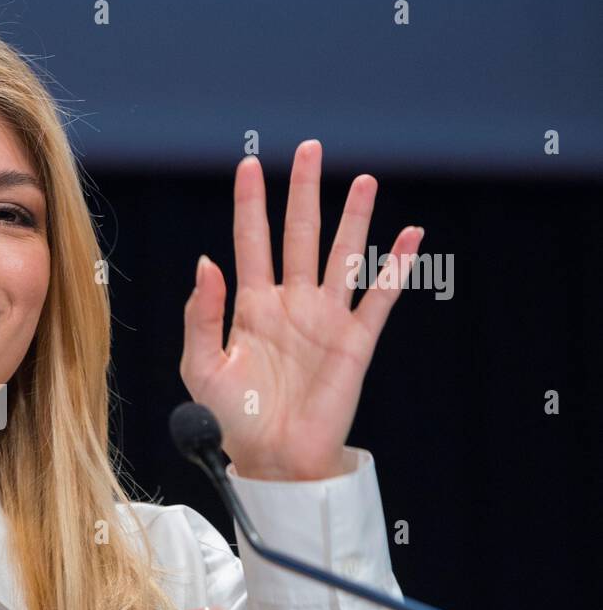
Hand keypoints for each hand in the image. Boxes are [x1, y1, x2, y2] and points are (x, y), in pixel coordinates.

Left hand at [180, 140, 423, 480]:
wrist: (272, 461)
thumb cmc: (232, 420)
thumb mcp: (201, 367)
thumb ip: (200, 315)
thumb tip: (206, 262)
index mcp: (251, 306)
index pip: (250, 242)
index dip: (250, 204)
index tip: (249, 165)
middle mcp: (290, 304)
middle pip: (299, 235)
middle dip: (304, 192)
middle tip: (310, 148)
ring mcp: (324, 320)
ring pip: (342, 255)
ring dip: (353, 218)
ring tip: (363, 179)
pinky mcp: (354, 342)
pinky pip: (379, 296)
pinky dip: (395, 265)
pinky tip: (409, 234)